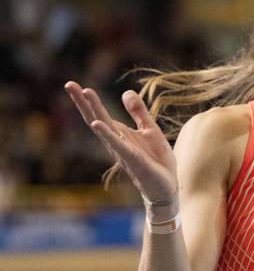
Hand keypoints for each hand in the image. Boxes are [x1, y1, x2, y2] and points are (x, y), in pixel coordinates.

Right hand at [64, 81, 177, 203]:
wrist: (167, 186)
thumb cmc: (157, 161)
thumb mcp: (150, 130)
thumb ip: (139, 112)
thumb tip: (126, 92)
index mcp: (120, 134)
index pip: (100, 114)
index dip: (89, 100)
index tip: (77, 85)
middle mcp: (116, 142)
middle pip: (96, 118)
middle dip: (83, 102)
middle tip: (69, 84)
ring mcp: (122, 150)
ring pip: (104, 128)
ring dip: (93, 111)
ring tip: (83, 93)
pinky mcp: (133, 159)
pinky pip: (118, 145)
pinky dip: (107, 134)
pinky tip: (97, 124)